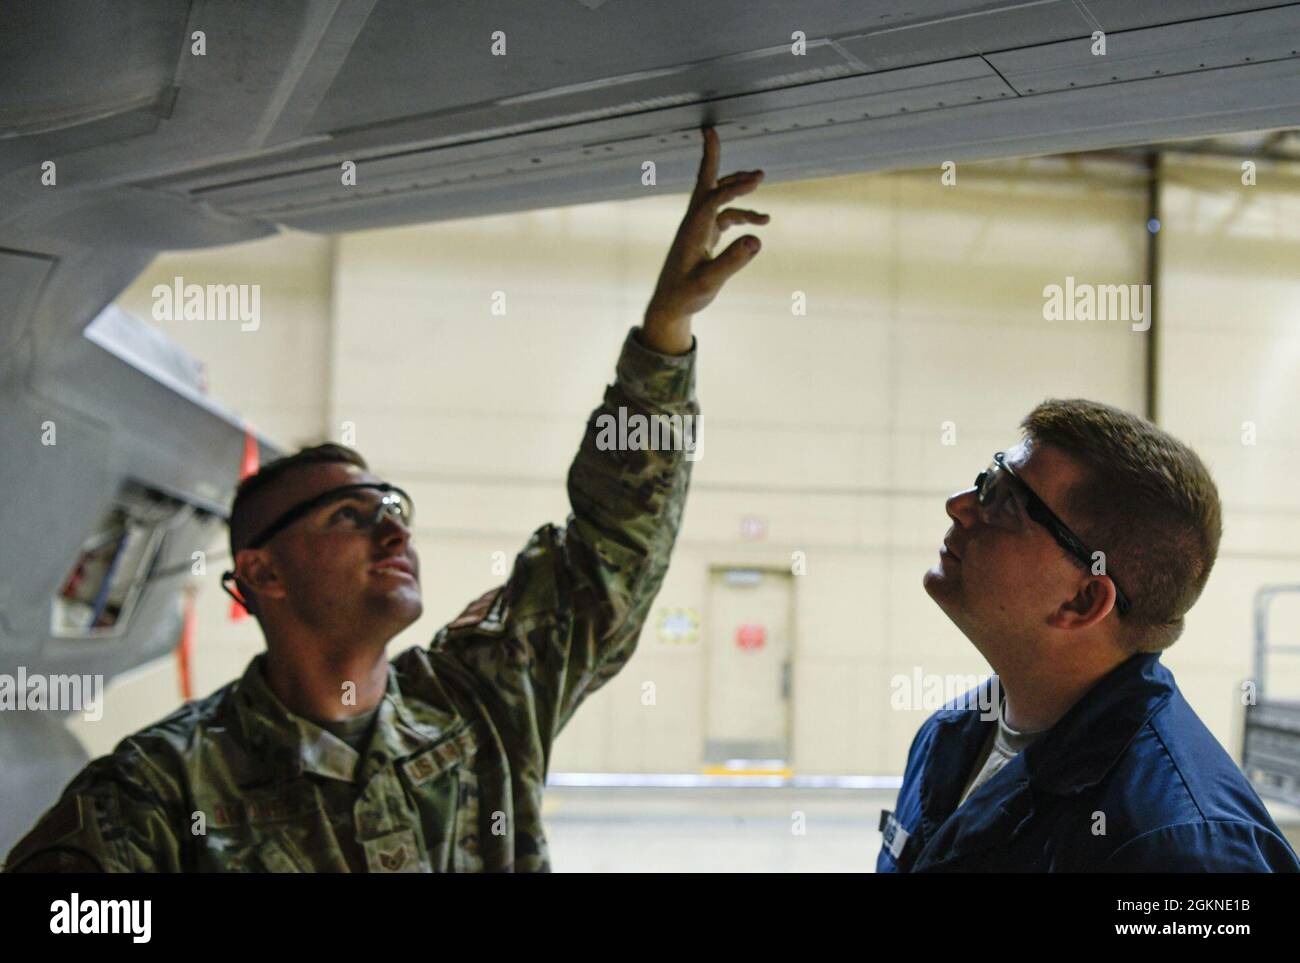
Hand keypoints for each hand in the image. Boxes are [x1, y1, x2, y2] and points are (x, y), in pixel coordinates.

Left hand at [640, 126, 768, 353]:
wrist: (669, 307)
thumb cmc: (685, 296)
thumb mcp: (709, 283)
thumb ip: (732, 261)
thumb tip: (757, 240)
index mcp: (692, 231)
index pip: (713, 199)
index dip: (734, 188)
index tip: (757, 181)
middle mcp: (694, 224)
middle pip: (705, 184)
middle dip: (712, 159)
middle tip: (711, 132)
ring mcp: (699, 229)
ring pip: (718, 198)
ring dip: (737, 188)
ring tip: (761, 180)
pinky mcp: (704, 237)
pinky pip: (724, 216)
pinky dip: (742, 214)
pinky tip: (761, 222)